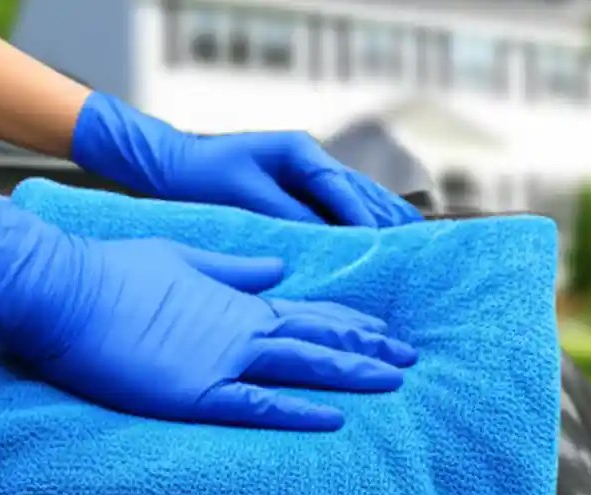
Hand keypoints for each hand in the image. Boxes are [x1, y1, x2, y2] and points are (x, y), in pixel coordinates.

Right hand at [0, 176, 415, 429]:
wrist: (64, 289)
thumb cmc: (110, 273)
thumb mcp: (180, 257)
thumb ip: (233, 266)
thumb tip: (274, 268)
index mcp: (236, 300)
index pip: (308, 313)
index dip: (351, 323)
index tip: (383, 330)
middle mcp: (241, 328)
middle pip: (320, 337)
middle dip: (369, 347)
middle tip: (410, 356)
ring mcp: (222, 360)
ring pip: (304, 365)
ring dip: (352, 372)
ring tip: (395, 380)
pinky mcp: (196, 393)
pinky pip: (260, 405)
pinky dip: (299, 411)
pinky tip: (334, 416)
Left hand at [69, 92, 422, 227]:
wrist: (171, 165)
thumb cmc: (202, 179)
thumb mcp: (245, 198)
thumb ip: (289, 215)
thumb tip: (329, 237)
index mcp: (299, 153)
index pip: (341, 189)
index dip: (365, 219)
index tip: (385, 244)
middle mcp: (311, 158)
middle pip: (361, 190)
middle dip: (388, 219)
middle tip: (419, 246)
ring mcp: (308, 170)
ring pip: (357, 196)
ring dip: (384, 220)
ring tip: (414, 243)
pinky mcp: (301, 187)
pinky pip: (341, 205)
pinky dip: (363, 221)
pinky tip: (382, 237)